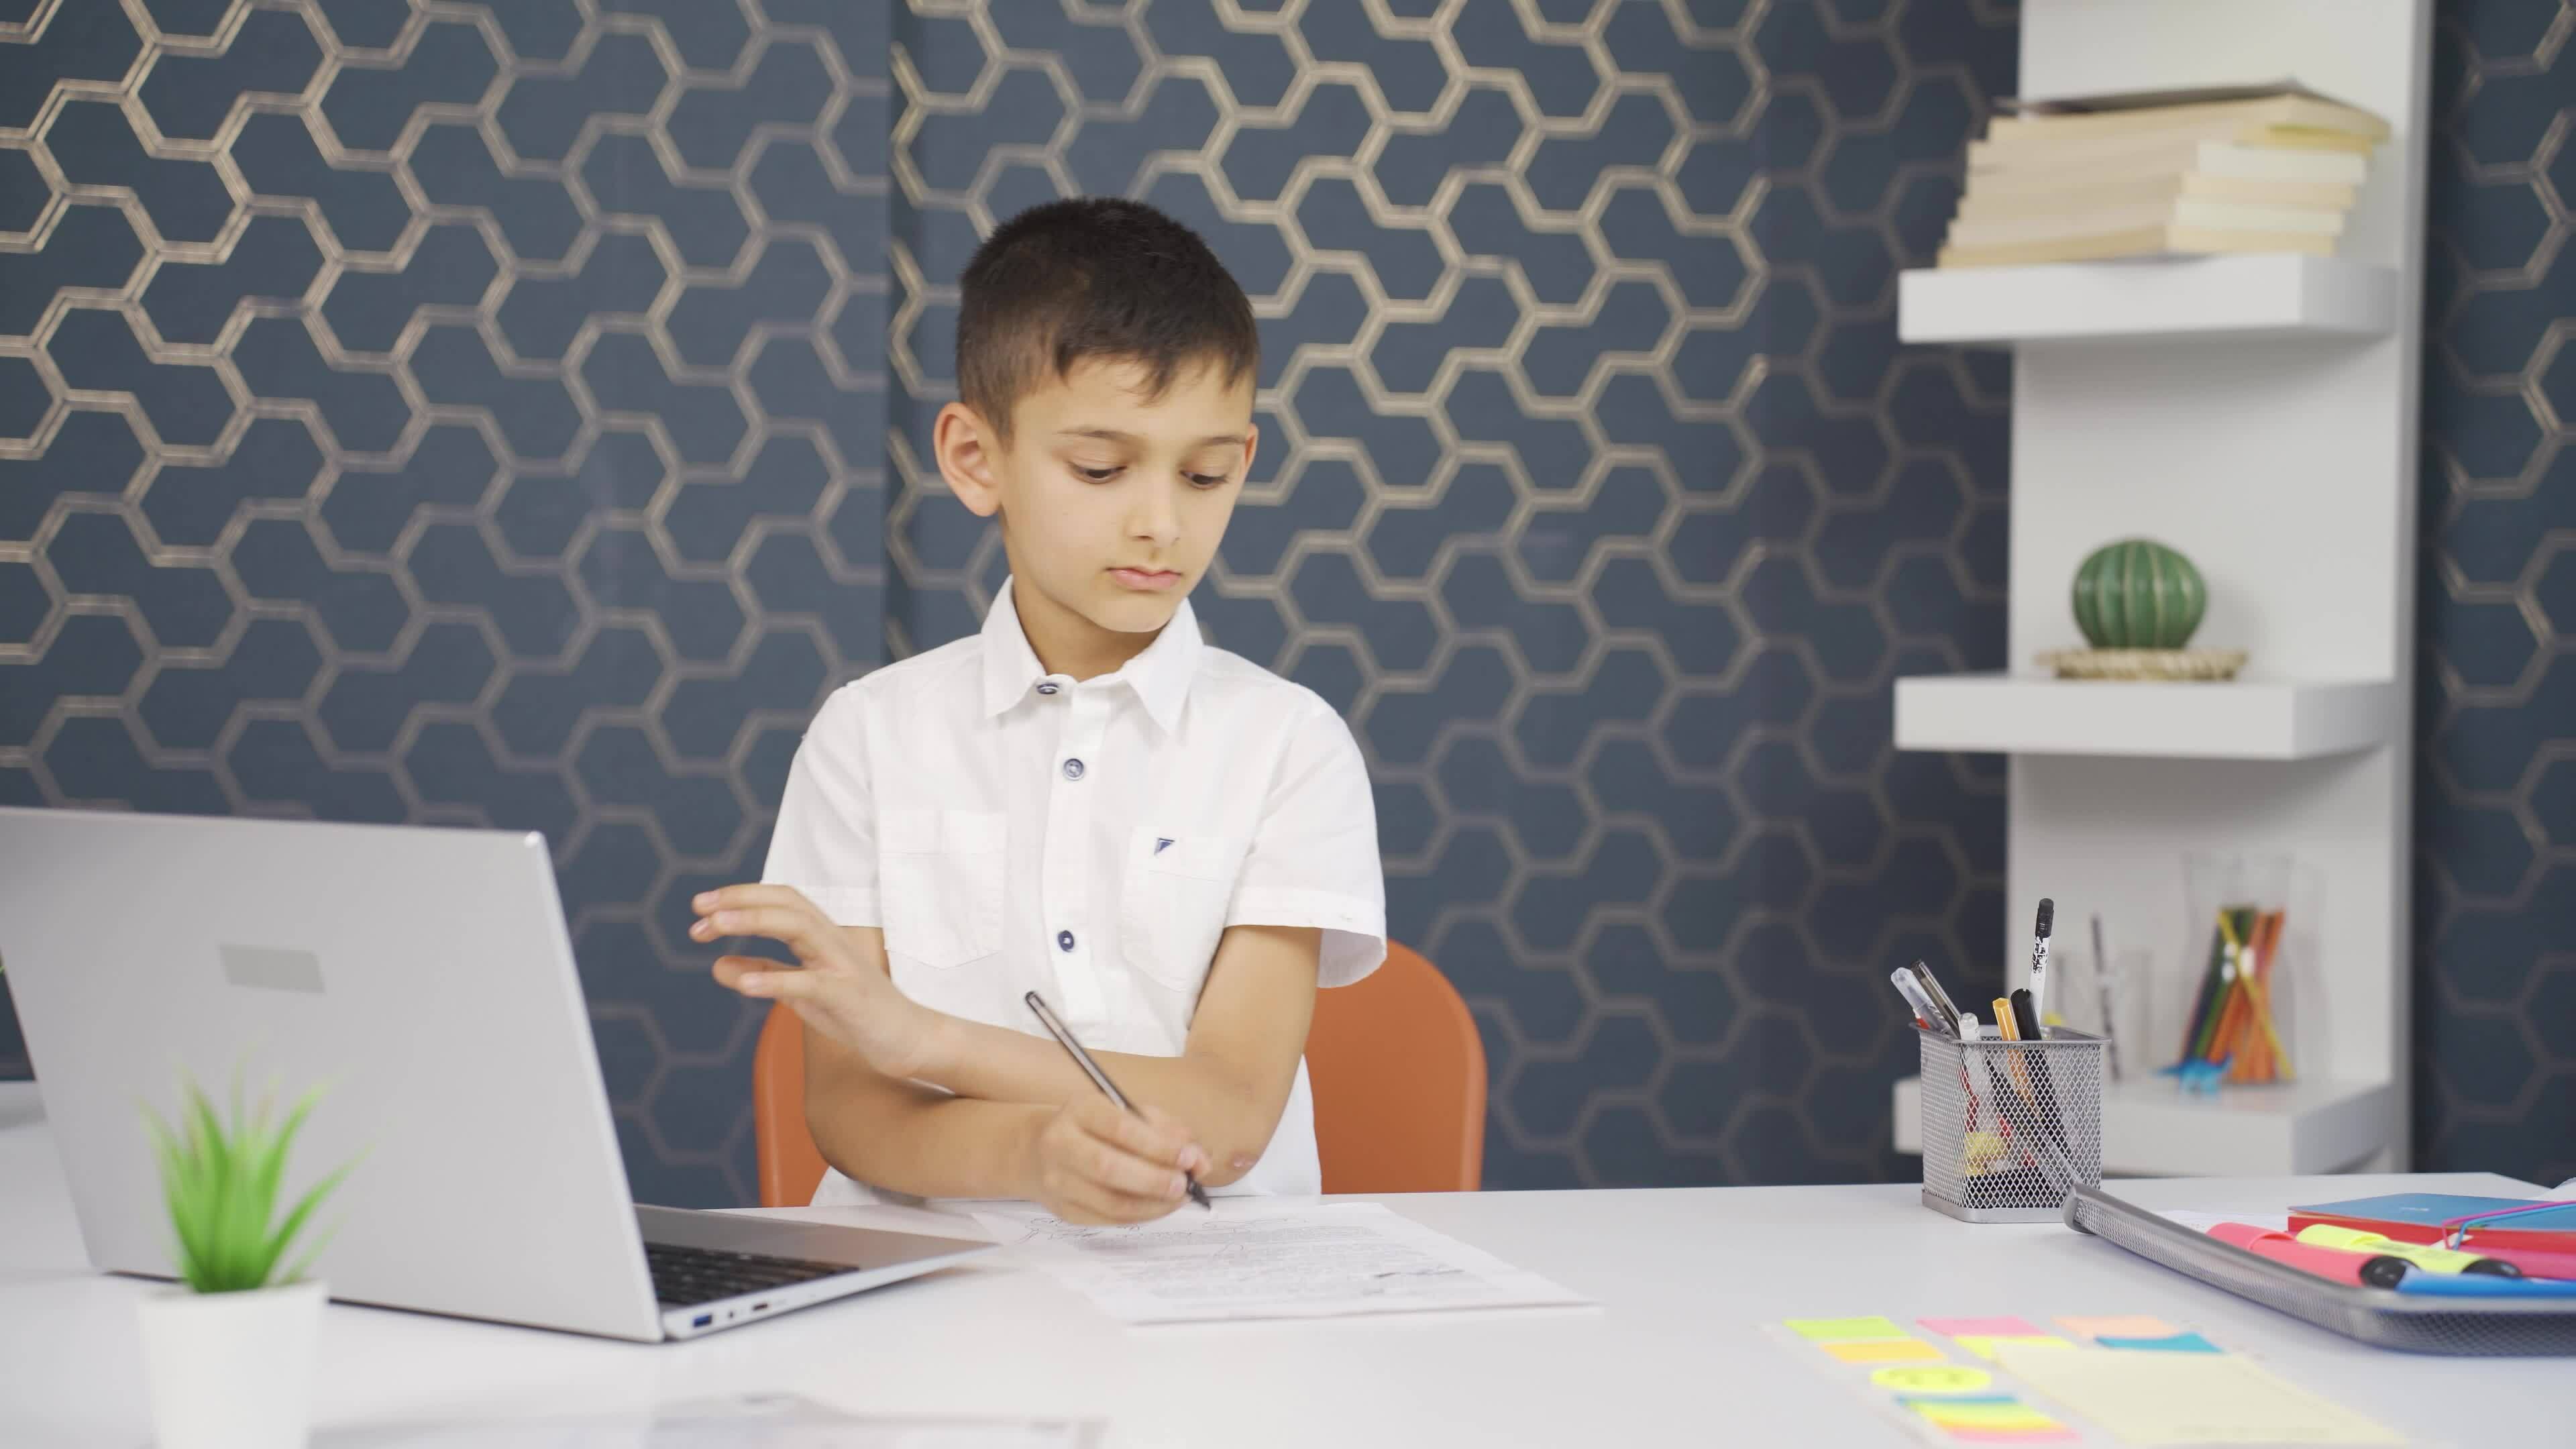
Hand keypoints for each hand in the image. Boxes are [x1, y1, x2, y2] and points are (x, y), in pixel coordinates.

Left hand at [695, 885, 935, 1079]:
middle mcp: (833, 941)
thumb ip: (764, 974)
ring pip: (799, 927)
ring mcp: (844, 966)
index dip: (740, 897)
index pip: (780, 900)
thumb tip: (717, 965)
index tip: (700, 909)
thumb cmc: (855, 1012)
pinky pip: (810, 983)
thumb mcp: (799, 994)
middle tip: (697, 909)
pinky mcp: (850, 996)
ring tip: (713, 926)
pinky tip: (744, 984)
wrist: (908, 1039)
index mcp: (821, 936)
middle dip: (740, 900)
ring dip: (753, 921)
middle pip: (787, 902)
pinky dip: (776, 979)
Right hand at [1021, 1098, 1207, 1224]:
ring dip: (1152, 1204)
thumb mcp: (1127, 1112)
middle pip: (1109, 1168)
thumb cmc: (1095, 1127)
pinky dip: (1140, 1216)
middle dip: (1154, 1180)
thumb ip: (1166, 1130)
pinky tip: (1158, 1207)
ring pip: (1109, 1201)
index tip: (1188, 1157)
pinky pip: (1107, 1220)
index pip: (1120, 1128)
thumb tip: (1199, 1159)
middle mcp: (1061, 1143)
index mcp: (1080, 1109)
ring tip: (1177, 1198)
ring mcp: (1058, 1180)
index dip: (1158, 1145)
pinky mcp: (1064, 1210)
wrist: (1038, 1149)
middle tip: (1184, 1184)